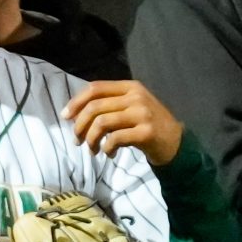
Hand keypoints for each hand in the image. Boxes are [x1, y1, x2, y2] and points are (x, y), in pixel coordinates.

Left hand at [62, 81, 183, 165]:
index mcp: (130, 87)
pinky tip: (109, 154)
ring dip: (91, 139)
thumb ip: (108, 105)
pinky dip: (106, 148)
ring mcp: (142, 113)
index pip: (95, 88)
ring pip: (102, 123)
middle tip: (77, 140)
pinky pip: (115, 138)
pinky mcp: (146, 132)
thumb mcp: (130, 108)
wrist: (175, 143)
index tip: (65, 117)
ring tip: (92, 150)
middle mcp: (136, 97)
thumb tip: (74, 114)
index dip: (76, 102)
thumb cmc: (147, 125)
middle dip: (80, 125)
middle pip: (95, 107)